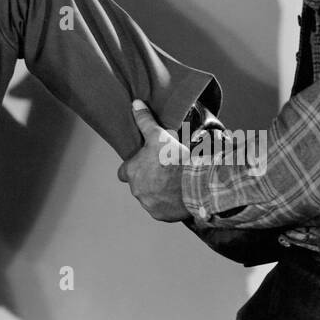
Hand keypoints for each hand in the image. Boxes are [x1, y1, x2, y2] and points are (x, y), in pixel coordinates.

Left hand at [117, 100, 191, 221]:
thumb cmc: (174, 158)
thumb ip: (144, 120)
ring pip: (149, 198)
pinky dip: (167, 204)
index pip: (124, 172)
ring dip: (157, 192)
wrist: (195, 183)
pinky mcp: (161, 215)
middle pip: (138, 185)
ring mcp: (148, 204)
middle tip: (163, 171)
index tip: (145, 163)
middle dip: (147, 179)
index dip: (133, 167)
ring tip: (172, 183)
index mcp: (131, 172)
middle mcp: (136, 190)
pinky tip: (177, 195)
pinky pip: (161, 210)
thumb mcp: (158, 135)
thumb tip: (135, 104)